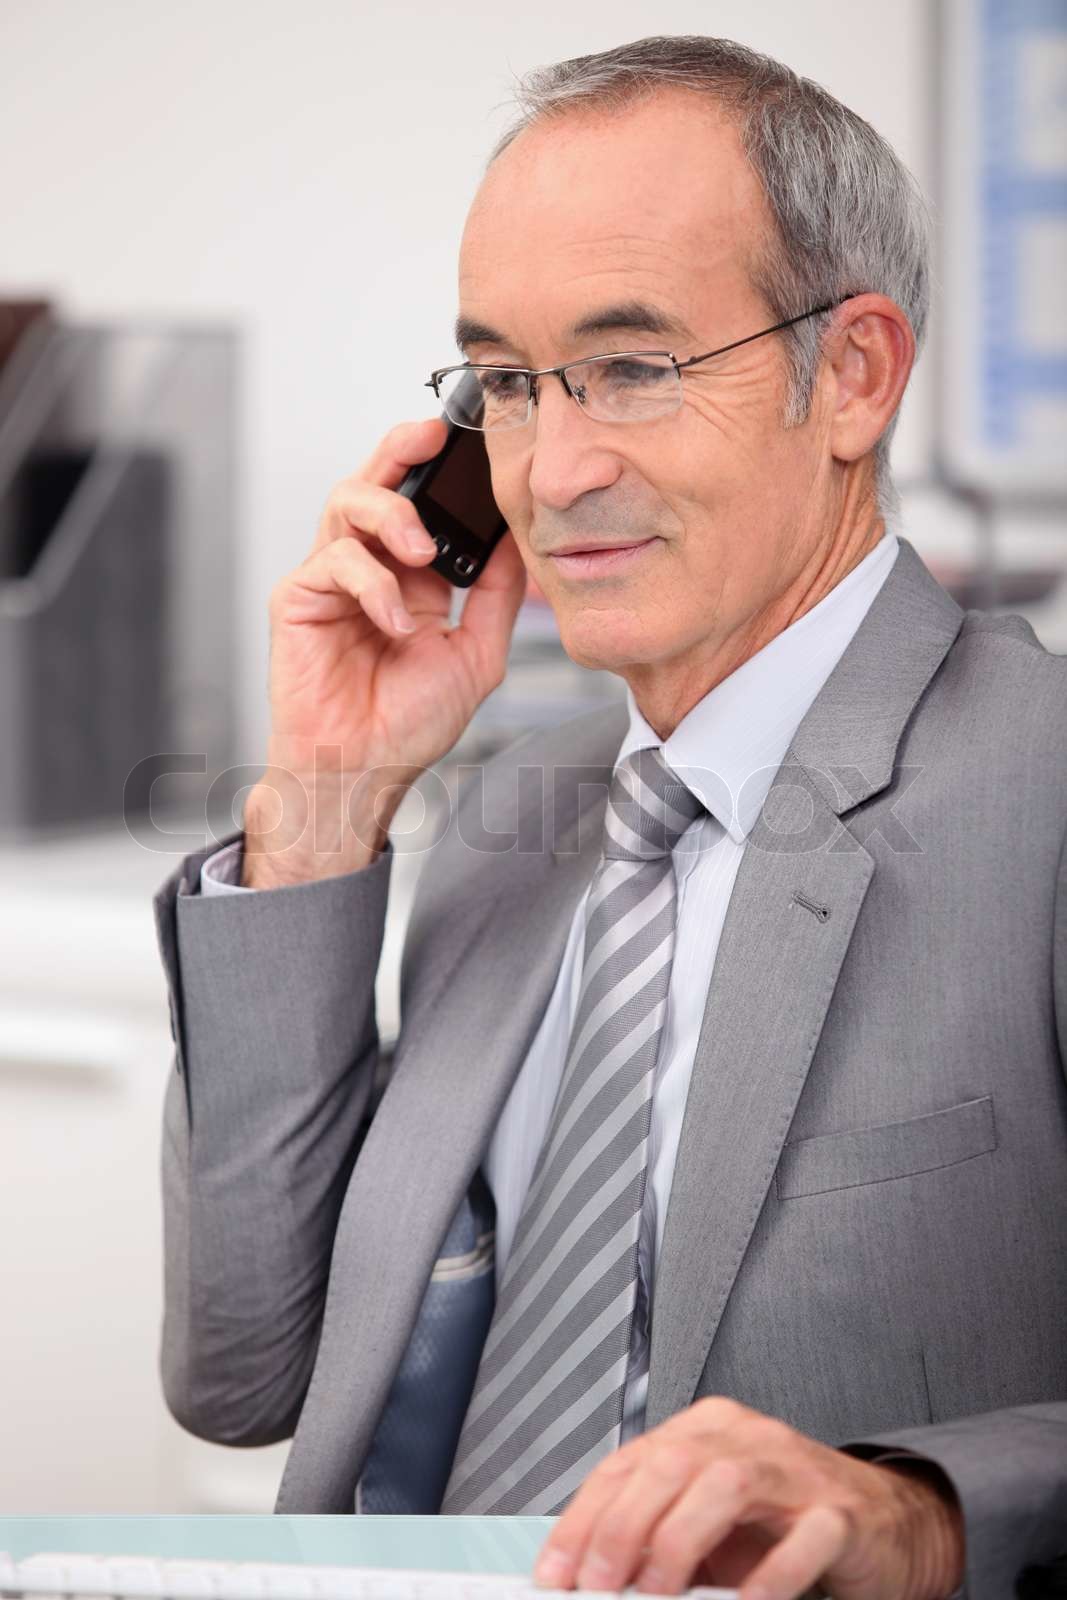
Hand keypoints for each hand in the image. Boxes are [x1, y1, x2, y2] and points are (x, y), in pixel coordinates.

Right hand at [242, 417, 526, 883]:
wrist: (363, 771)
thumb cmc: (408, 725)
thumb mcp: (476, 654)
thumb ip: (496, 595)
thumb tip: (521, 540)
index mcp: (410, 578)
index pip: (422, 504)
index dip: (443, 471)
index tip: (479, 448)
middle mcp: (369, 570)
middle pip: (376, 481)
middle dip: (403, 449)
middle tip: (433, 437)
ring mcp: (331, 580)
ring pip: (346, 502)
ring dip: (392, 514)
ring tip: (424, 550)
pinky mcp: (298, 597)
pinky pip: (334, 560)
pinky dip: (372, 584)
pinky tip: (395, 623)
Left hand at [533, 1398, 964, 1599]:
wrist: (886, 1524)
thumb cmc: (783, 1524)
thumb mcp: (710, 1525)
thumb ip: (659, 1535)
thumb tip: (594, 1576)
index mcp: (705, 1430)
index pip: (630, 1462)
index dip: (585, 1518)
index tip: (556, 1572)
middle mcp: (746, 1437)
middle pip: (670, 1463)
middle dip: (623, 1527)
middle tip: (599, 1586)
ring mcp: (796, 1470)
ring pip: (726, 1483)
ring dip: (679, 1542)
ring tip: (656, 1594)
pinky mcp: (842, 1513)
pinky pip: (804, 1536)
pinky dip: (770, 1576)